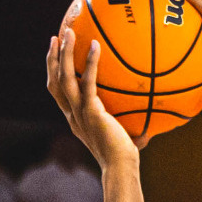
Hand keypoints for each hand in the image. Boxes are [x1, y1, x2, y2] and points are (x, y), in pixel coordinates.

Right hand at [46, 29, 144, 167]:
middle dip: (53, 59)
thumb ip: (127, 122)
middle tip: (56, 37)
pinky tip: (96, 46)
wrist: (121, 168)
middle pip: (55, 82)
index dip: (54, 73)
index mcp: (75, 119)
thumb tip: (148, 115)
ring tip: (68, 33)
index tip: (57, 55)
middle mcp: (73, 115)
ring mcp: (80, 113)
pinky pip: (88, 82)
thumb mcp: (122, 135)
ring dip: (65, 54)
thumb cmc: (124, 156)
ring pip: (64, 78)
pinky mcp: (91, 112)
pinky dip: (91, 63)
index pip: (58, 93)